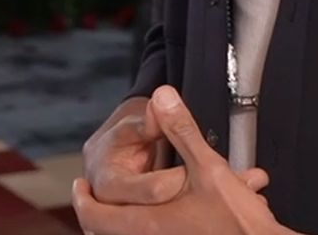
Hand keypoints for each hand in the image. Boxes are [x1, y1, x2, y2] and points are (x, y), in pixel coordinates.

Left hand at [73, 87, 288, 234]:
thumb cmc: (238, 219)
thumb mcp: (209, 168)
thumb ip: (181, 130)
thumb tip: (162, 96)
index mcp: (146, 224)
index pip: (95, 216)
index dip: (83, 200)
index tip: (79, 186)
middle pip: (104, 233)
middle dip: (95, 214)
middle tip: (87, 195)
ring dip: (118, 223)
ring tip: (114, 208)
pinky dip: (142, 229)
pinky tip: (156, 216)